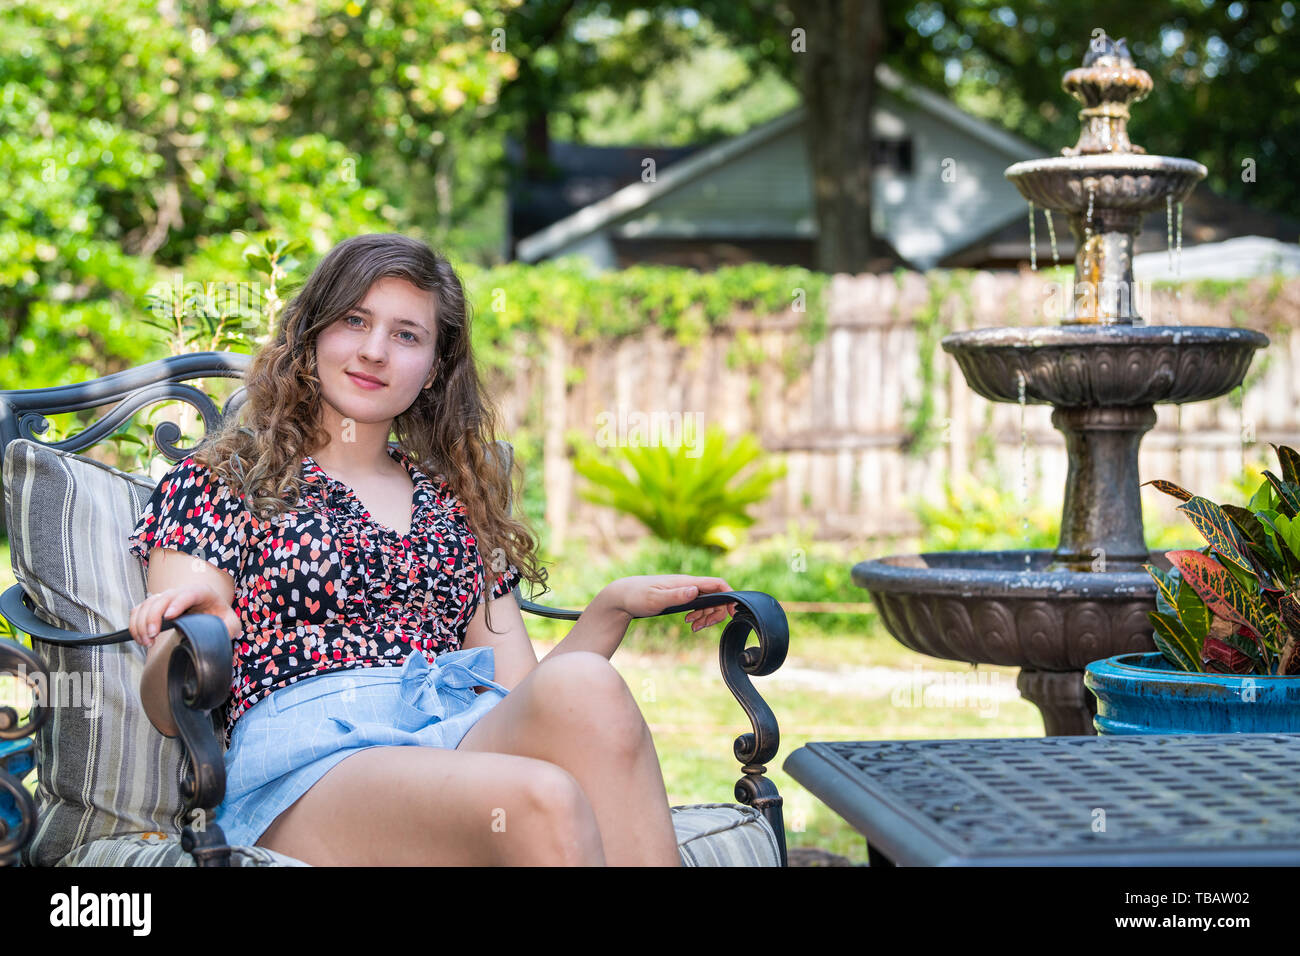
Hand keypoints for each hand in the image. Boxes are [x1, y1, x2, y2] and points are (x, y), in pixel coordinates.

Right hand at [128, 586, 240, 647]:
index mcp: (202, 592)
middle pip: (163, 598)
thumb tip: (219, 632)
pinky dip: (135, 624)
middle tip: (153, 636)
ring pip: (147, 604)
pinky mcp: (155, 607)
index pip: (189, 594)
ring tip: (147, 642)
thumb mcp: (231, 624)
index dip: (178, 603)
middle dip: (154, 617)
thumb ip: (230, 627)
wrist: (208, 616)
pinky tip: (141, 639)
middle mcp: (182, 592)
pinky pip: (138, 611)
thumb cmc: (220, 619)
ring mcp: (166, 598)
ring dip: (142, 623)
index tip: (169, 617)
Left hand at [604, 575, 737, 630]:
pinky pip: (699, 605)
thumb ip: (676, 596)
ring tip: (693, 628)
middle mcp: (689, 584)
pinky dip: (699, 616)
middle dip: (716, 613)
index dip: (730, 596)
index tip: (733, 613)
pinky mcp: (680, 597)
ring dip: (707, 616)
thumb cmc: (636, 596)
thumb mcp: (655, 599)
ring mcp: (685, 590)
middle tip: (701, 626)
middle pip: (717, 596)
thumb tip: (695, 591)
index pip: (718, 584)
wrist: (622, 596)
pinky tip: (690, 624)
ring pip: (708, 602)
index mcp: (686, 582)